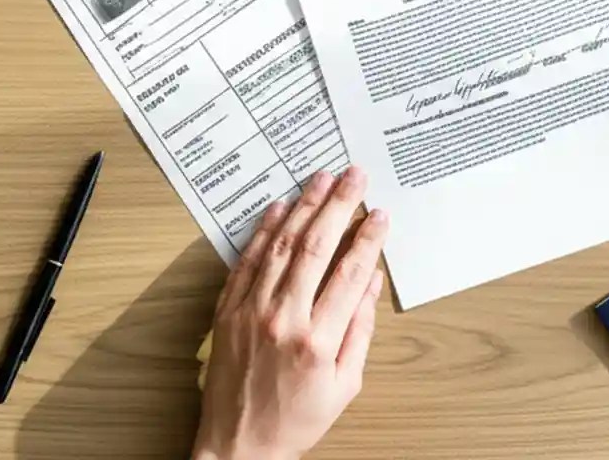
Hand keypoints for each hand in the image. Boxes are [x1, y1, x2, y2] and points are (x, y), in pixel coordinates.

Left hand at [192, 167, 388, 459]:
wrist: (239, 445)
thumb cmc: (297, 419)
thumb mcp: (346, 384)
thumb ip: (360, 329)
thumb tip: (370, 282)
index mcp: (318, 340)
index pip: (349, 273)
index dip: (368, 238)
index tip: (380, 214)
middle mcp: (283, 319)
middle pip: (316, 247)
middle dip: (338, 204)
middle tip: (353, 175)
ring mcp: (250, 312)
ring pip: (280, 246)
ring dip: (302, 207)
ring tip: (320, 178)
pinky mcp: (228, 311)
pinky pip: (247, 261)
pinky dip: (264, 231)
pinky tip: (279, 208)